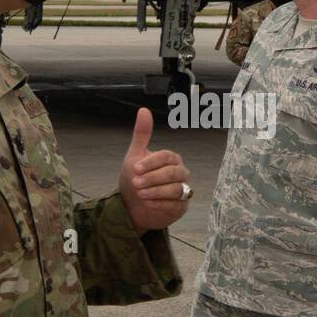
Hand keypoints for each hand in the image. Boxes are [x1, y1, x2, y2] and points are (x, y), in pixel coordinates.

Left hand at [118, 107, 190, 233]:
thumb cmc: (136, 178)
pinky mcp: (180, 206)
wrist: (134, 205)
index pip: (166, 157)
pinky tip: (147, 203)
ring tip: (140, 194)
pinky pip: (175, 204)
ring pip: (175, 189)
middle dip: (152, 178)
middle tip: (136, 182)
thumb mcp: (135, 156)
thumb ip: (142, 134)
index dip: (150, 162)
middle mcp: (180, 173)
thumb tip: (143, 110)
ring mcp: (182, 190)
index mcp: (171, 158)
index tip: (135, 168)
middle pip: (172, 173)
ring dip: (156, 191)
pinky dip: (160, 204)